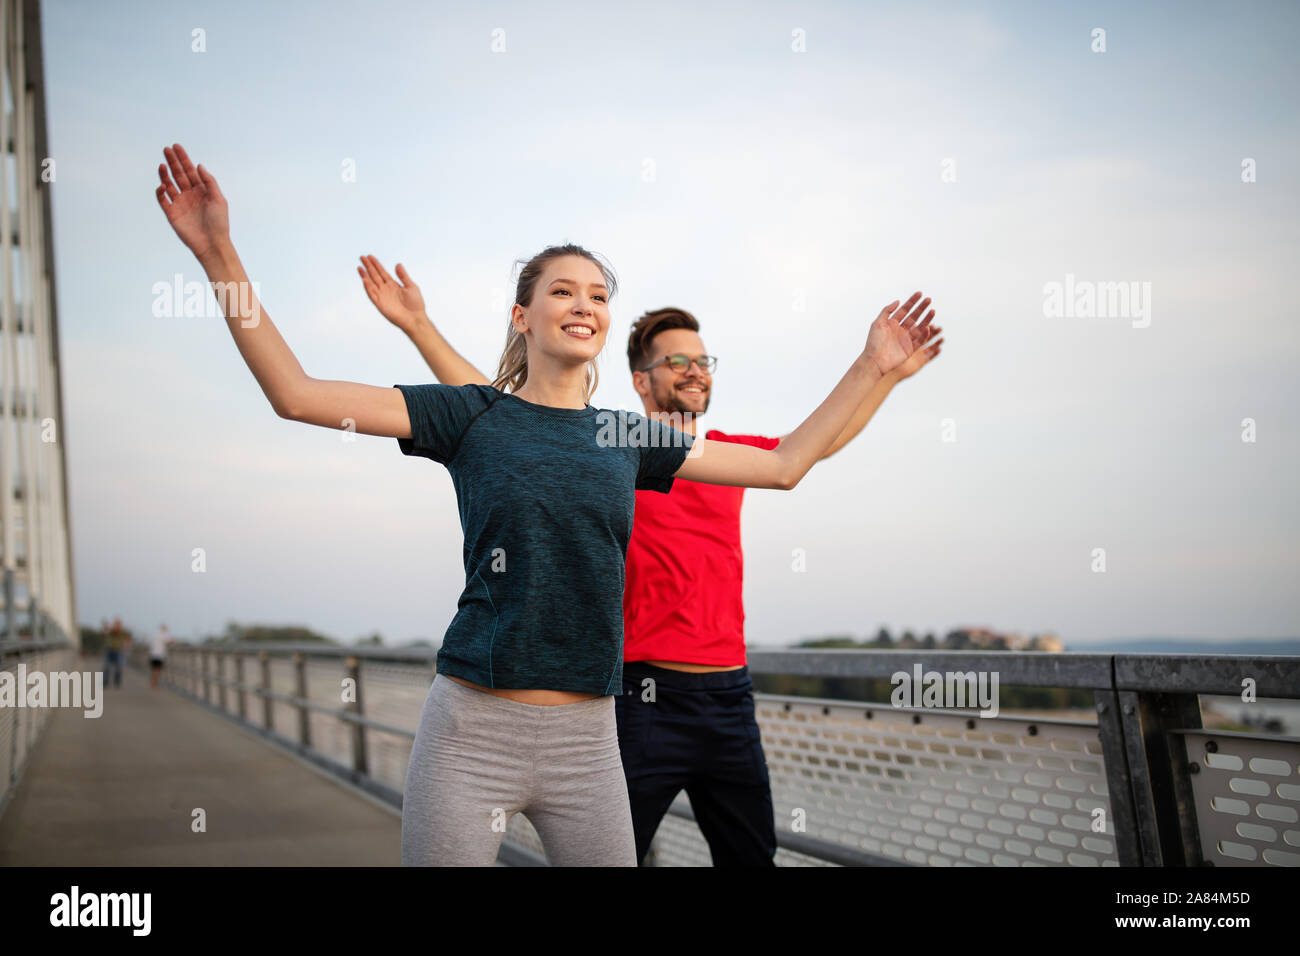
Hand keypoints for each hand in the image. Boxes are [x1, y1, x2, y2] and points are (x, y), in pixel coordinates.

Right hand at [155, 144, 228, 259]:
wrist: (212, 243)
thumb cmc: (219, 223)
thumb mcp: (218, 199)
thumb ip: (209, 181)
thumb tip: (198, 166)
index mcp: (202, 191)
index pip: (190, 171)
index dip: (183, 159)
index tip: (176, 147)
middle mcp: (190, 195)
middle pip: (178, 174)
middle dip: (173, 162)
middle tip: (166, 149)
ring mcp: (180, 203)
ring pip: (169, 185)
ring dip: (165, 175)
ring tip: (163, 165)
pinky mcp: (172, 213)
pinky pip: (162, 199)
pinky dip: (160, 191)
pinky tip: (163, 185)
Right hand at [357, 255, 427, 336]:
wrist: (415, 318)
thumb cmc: (416, 304)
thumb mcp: (411, 287)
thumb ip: (403, 276)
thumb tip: (398, 264)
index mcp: (393, 284)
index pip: (382, 272)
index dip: (376, 264)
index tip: (370, 256)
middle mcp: (386, 289)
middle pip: (375, 275)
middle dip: (368, 266)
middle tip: (361, 257)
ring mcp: (382, 296)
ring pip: (371, 283)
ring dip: (365, 275)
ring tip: (360, 267)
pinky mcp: (380, 304)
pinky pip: (372, 294)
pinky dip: (368, 287)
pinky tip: (364, 279)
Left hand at [864, 291, 926, 376]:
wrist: (874, 361)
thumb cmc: (873, 342)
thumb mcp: (877, 323)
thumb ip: (886, 311)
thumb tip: (897, 301)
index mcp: (892, 324)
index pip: (904, 310)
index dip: (912, 302)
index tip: (920, 294)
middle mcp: (900, 330)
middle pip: (914, 317)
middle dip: (921, 308)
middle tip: (929, 299)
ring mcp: (906, 340)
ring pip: (919, 327)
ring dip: (926, 319)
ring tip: (932, 311)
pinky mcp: (910, 349)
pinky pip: (919, 341)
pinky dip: (924, 334)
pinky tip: (927, 327)